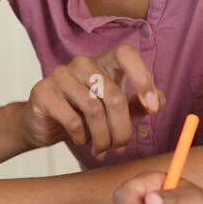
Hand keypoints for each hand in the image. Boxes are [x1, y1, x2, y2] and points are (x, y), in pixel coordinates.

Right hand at [20, 43, 165, 160]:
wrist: (45, 124)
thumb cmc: (84, 114)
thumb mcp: (116, 111)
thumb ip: (138, 104)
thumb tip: (159, 101)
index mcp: (104, 62)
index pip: (126, 54)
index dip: (142, 77)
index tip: (152, 107)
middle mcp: (83, 64)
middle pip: (114, 94)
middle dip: (122, 129)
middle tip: (120, 147)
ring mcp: (61, 74)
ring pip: (94, 109)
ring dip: (102, 137)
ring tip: (102, 149)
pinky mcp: (43, 91)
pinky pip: (72, 119)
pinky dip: (81, 136)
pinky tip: (81, 141)